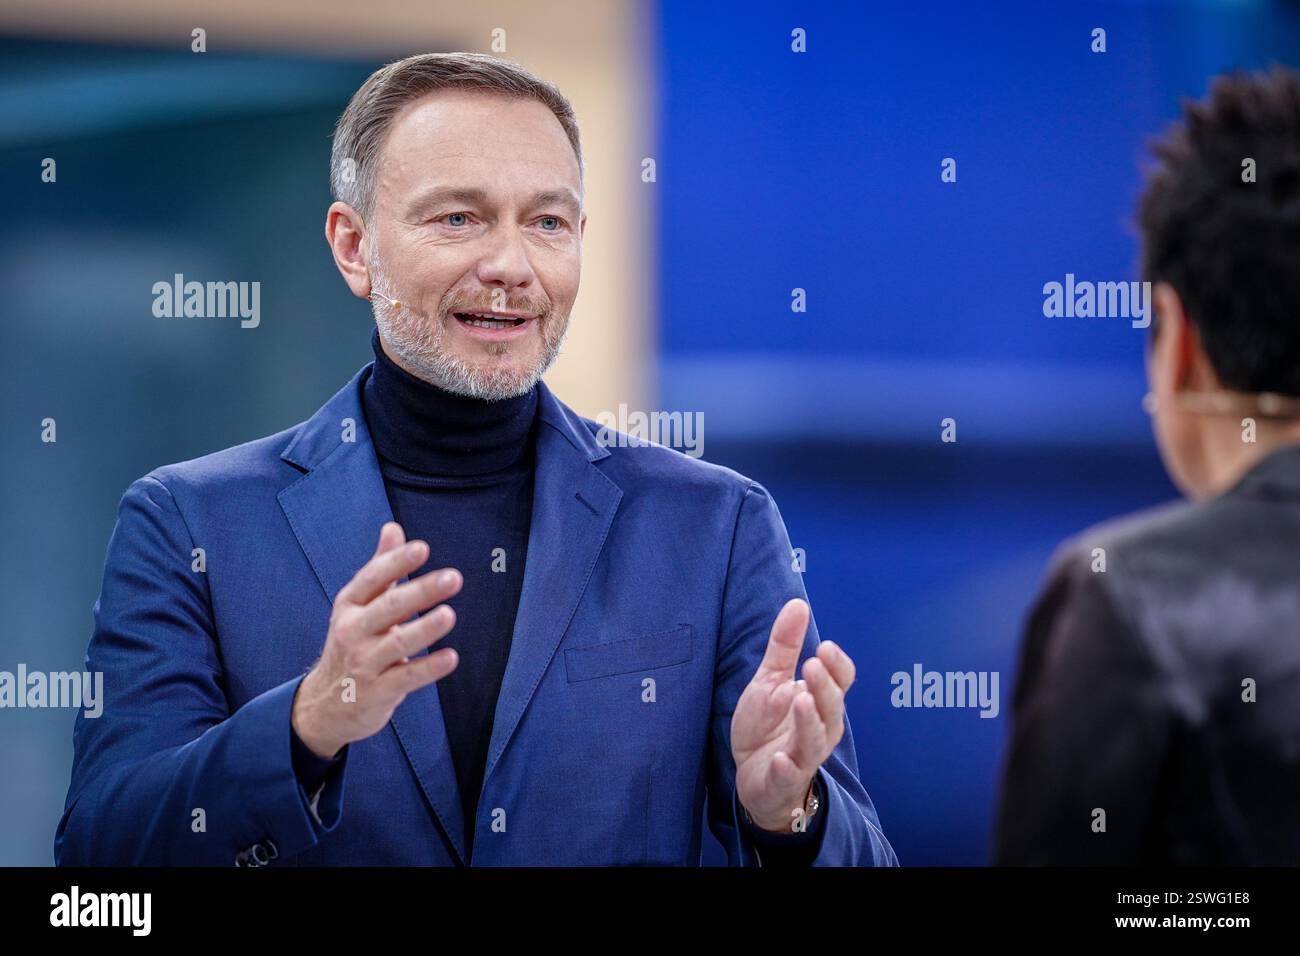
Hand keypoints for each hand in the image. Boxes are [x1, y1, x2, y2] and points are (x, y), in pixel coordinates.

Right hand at [292, 522, 461, 758]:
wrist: (324, 705)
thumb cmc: (351, 644)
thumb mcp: (357, 605)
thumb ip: (380, 568)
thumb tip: (393, 527)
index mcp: (350, 605)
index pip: (372, 578)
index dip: (396, 562)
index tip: (421, 548)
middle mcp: (353, 631)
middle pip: (388, 607)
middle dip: (420, 591)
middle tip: (453, 578)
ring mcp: (364, 663)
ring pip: (397, 643)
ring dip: (425, 629)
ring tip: (450, 615)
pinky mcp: (378, 692)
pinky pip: (406, 678)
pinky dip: (428, 668)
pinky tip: (451, 657)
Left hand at [731, 598, 855, 832]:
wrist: (755, 776)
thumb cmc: (769, 725)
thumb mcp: (770, 680)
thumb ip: (784, 646)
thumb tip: (798, 603)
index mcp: (821, 702)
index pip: (841, 681)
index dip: (837, 666)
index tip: (824, 647)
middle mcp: (821, 728)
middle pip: (832, 707)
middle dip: (824, 687)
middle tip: (812, 666)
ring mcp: (803, 756)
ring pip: (814, 740)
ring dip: (809, 721)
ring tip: (800, 701)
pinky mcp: (783, 780)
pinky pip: (789, 775)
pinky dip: (786, 768)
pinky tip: (779, 758)